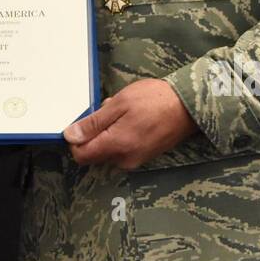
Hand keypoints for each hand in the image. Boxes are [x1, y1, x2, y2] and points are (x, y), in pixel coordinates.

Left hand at [63, 79, 197, 170]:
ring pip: (108, 150)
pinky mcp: (144, 157)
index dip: (76, 139)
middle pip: (94, 153)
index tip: (84, 121)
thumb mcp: (120, 103)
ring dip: (109, 133)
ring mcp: (136, 160)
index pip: (81, 155)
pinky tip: (134, 120)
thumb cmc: (154, 99)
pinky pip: (122, 150)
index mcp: (116, 146)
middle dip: (95, 133)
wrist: (189, 106)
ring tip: (125, 113)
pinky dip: (121, 136)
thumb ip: (93, 123)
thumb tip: (70, 136)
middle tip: (110, 111)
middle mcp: (124, 160)